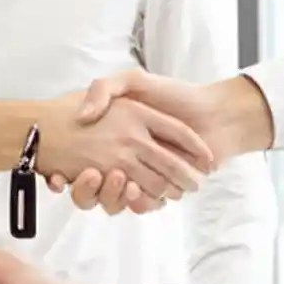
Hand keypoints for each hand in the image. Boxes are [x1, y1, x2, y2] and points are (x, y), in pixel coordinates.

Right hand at [47, 72, 274, 212]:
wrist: (220, 116)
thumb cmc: (179, 95)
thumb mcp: (133, 80)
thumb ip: (105, 88)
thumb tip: (83, 116)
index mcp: (118, 130)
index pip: (89, 150)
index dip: (76, 158)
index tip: (63, 164)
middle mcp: (130, 152)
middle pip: (101, 177)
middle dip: (93, 182)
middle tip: (88, 174)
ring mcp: (144, 172)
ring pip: (119, 194)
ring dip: (113, 193)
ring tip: (115, 180)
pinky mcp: (159, 189)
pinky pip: (140, 203)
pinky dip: (136, 203)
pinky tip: (134, 192)